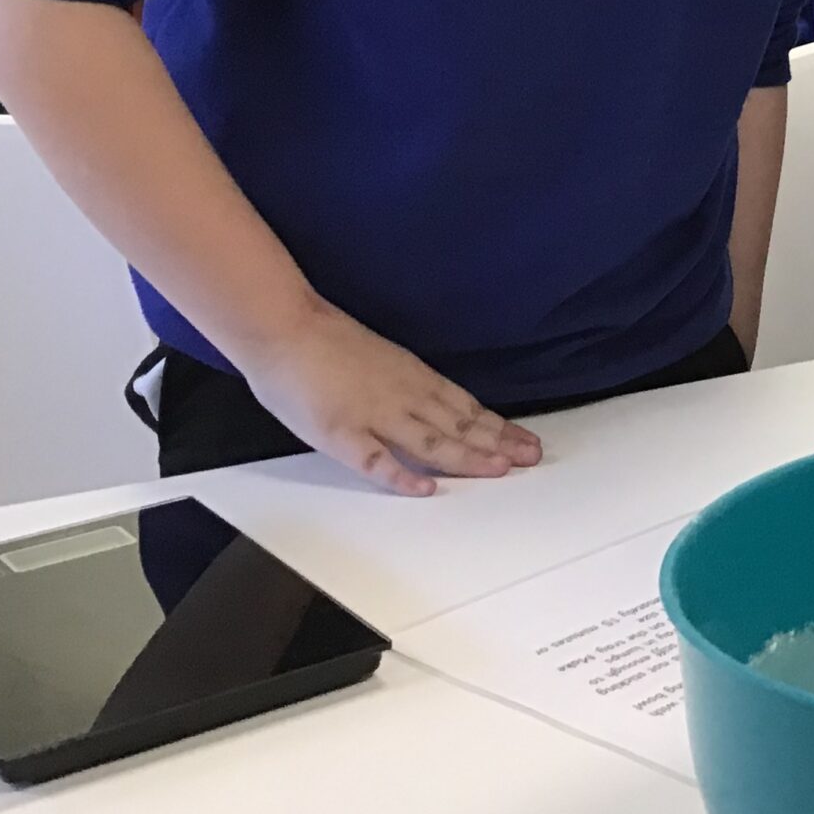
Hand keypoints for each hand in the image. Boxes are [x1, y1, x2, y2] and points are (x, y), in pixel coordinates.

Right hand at [236, 300, 543, 495]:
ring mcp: (374, 414)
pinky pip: (375, 459)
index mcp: (412, 377)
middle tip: (531, 459)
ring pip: (431, 440)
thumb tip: (430, 407)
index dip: (497, 426)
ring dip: (468, 457)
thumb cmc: (324, 341)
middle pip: (458, 425)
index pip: (465, 407)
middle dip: (497, 443)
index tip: (524, 442)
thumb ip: (405, 384)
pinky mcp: (342, 432)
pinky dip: (401, 475)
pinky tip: (426, 488)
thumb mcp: (381, 359)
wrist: (283, 326)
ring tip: (500, 471)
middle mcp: (403, 395)